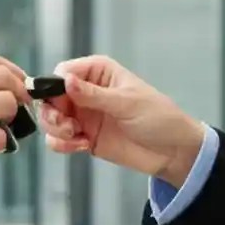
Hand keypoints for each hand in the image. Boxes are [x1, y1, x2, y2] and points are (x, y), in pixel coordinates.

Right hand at [38, 55, 204, 186]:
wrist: (173, 152)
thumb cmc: (158, 117)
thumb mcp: (126, 102)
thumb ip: (94, 95)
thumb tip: (66, 80)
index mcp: (98, 72)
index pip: (63, 72)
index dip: (55, 86)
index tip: (59, 101)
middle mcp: (86, 92)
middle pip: (51, 97)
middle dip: (52, 112)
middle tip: (66, 125)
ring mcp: (83, 115)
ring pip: (51, 119)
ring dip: (56, 129)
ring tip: (76, 137)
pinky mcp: (83, 137)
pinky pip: (59, 140)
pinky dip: (63, 145)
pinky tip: (83, 146)